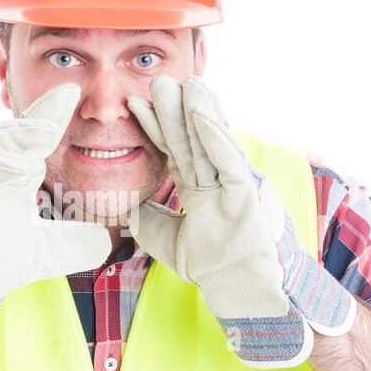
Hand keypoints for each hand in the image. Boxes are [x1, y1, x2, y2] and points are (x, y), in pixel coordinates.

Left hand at [125, 75, 356, 366]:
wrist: (237, 291)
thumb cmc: (209, 268)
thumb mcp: (165, 239)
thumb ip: (148, 219)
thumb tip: (125, 206)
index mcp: (198, 188)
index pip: (173, 150)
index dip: (155, 127)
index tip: (136, 103)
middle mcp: (215, 181)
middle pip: (190, 139)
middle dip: (173, 110)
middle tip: (158, 79)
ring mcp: (231, 184)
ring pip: (209, 141)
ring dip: (195, 111)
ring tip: (183, 81)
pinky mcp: (246, 192)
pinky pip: (228, 159)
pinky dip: (213, 135)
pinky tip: (200, 113)